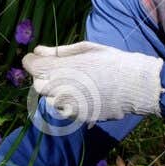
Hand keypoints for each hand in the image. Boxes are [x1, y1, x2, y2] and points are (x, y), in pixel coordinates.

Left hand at [21, 40, 162, 126]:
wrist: (134, 84)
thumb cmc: (111, 61)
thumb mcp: (85, 49)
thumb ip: (58, 51)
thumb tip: (37, 51)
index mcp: (61, 68)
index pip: (31, 66)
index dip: (32, 61)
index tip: (38, 59)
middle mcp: (60, 88)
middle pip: (37, 84)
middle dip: (43, 77)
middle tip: (59, 70)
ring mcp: (68, 104)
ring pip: (48, 99)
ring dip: (53, 91)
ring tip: (72, 83)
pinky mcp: (77, 116)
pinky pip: (61, 110)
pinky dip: (64, 103)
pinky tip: (80, 94)